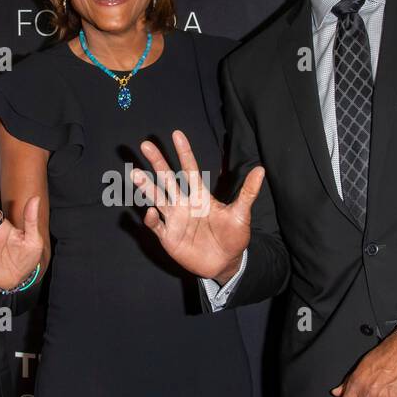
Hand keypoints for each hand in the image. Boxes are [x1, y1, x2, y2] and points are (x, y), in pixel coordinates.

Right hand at [131, 129, 266, 282]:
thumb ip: (248, 192)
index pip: (190, 169)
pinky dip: (151, 220)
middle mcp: (184, 204)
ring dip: (146, 187)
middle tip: (146, 144)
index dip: (184, 152)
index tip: (177, 134)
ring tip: (135, 173)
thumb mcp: (241, 214)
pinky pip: (157, 226)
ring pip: (157, 198)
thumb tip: (261, 169)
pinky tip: (150, 212)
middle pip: (168, 179)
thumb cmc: (233, 236)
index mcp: (200, 196)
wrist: (226, 263)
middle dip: (157, 162)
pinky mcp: (169, 237)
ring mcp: (175, 220)